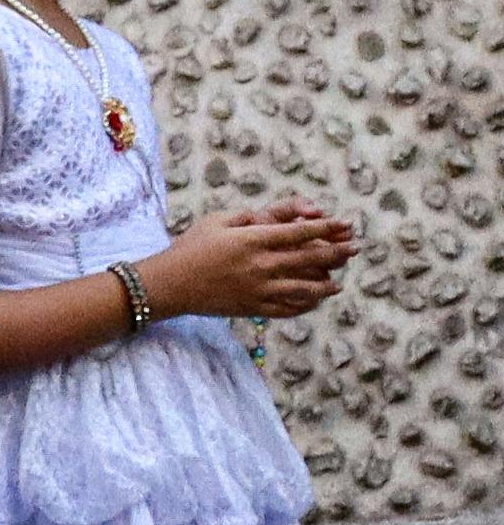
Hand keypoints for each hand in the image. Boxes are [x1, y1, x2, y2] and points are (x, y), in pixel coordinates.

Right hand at [154, 202, 353, 322]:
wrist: (169, 285)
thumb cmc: (190, 248)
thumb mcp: (217, 221)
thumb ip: (250, 216)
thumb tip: (278, 217)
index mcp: (253, 240)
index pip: (300, 232)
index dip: (327, 227)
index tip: (345, 223)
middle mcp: (261, 265)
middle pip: (311, 258)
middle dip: (337, 252)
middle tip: (354, 248)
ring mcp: (260, 289)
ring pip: (306, 288)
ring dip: (327, 284)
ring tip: (338, 282)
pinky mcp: (254, 308)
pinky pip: (289, 308)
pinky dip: (306, 305)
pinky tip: (314, 300)